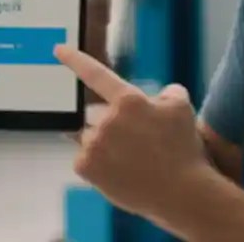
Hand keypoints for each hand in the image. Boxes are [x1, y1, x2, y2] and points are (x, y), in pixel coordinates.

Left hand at [55, 45, 212, 220]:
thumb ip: (167, 92)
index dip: (75, 60)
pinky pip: (86, 159)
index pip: (96, 74)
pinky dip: (99, 165)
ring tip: (134, 162)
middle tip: (140, 146)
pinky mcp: (86, 168)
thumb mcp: (183, 108)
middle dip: (116, 126)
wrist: (182, 193)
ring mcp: (93, 145)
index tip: (58, 49)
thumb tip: (159, 95)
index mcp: (128, 100)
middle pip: (101, 116)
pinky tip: (122, 173)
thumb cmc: (185, 148)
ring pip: (93, 138)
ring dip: (107, 145)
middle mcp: (106, 119)